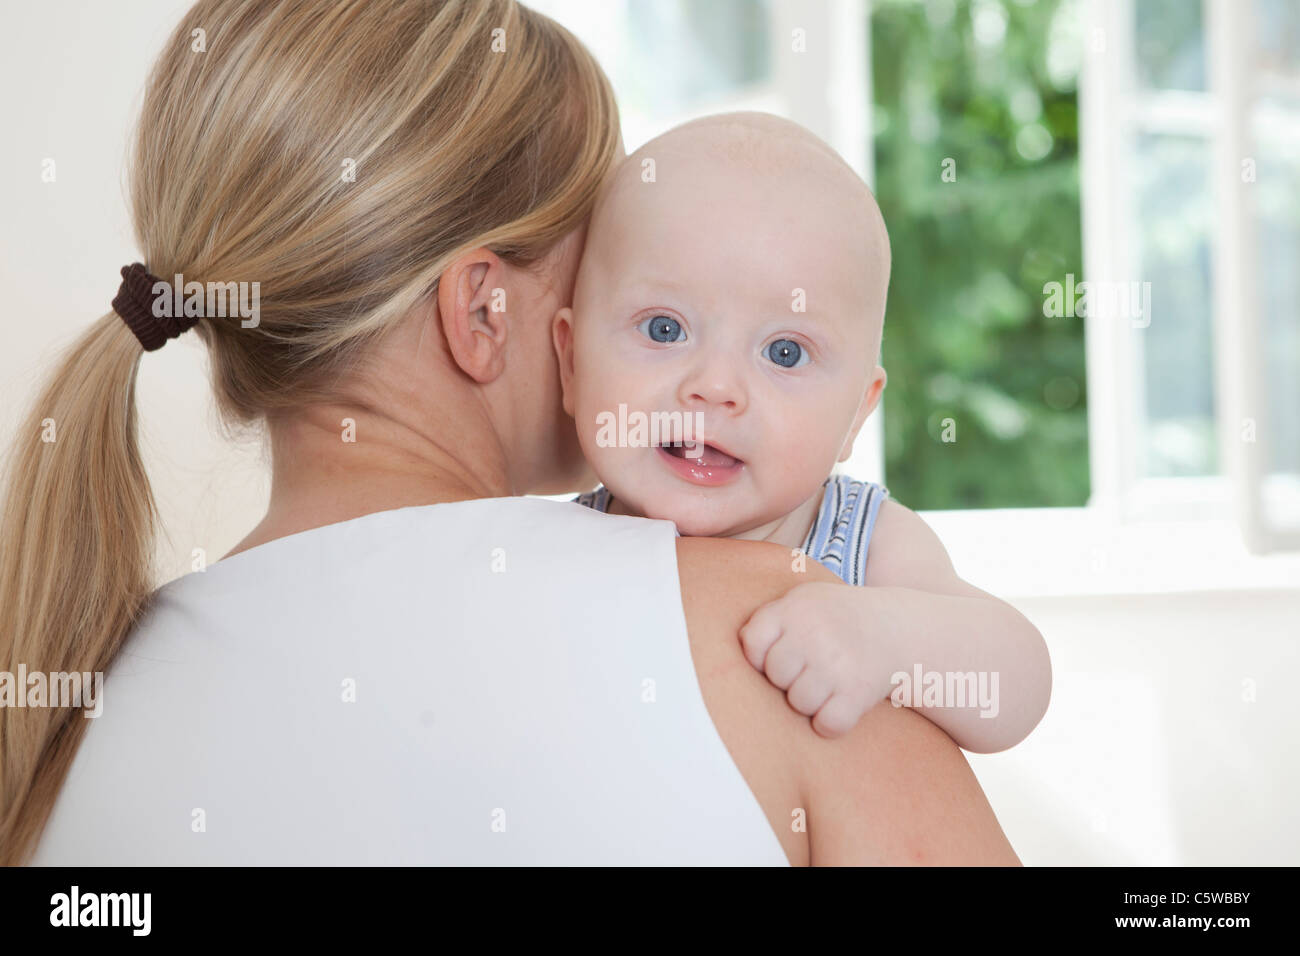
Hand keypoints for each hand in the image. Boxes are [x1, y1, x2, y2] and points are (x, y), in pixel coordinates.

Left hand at [738, 581, 897, 737]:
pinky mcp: (859, 690)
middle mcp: (815, 631)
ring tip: (829, 683)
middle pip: (775, 677)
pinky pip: (827, 725)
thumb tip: (733, 646)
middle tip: (813, 668)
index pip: (752, 643)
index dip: (761, 657)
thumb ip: (768, 619)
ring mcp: (837, 662)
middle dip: (790, 679)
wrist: (898, 627)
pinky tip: (841, 704)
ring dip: (812, 702)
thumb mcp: (804, 601)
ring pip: (799, 704)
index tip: (783, 655)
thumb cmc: (837, 618)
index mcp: (795, 607)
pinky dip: (832, 723)